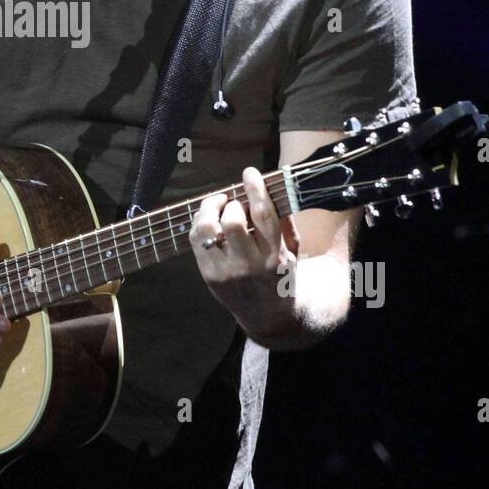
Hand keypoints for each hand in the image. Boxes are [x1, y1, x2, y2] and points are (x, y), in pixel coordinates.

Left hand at [190, 166, 300, 333]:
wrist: (268, 316)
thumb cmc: (282, 277)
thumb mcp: (292, 252)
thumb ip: (284, 223)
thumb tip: (269, 191)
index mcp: (275, 256)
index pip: (262, 215)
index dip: (255, 189)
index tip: (250, 172)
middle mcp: (249, 265)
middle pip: (231, 222)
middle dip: (231, 203)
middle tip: (235, 202)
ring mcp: (225, 272)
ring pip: (207, 230)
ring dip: (210, 209)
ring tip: (219, 205)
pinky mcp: (208, 276)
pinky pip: (196, 241)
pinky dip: (200, 223)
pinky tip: (210, 220)